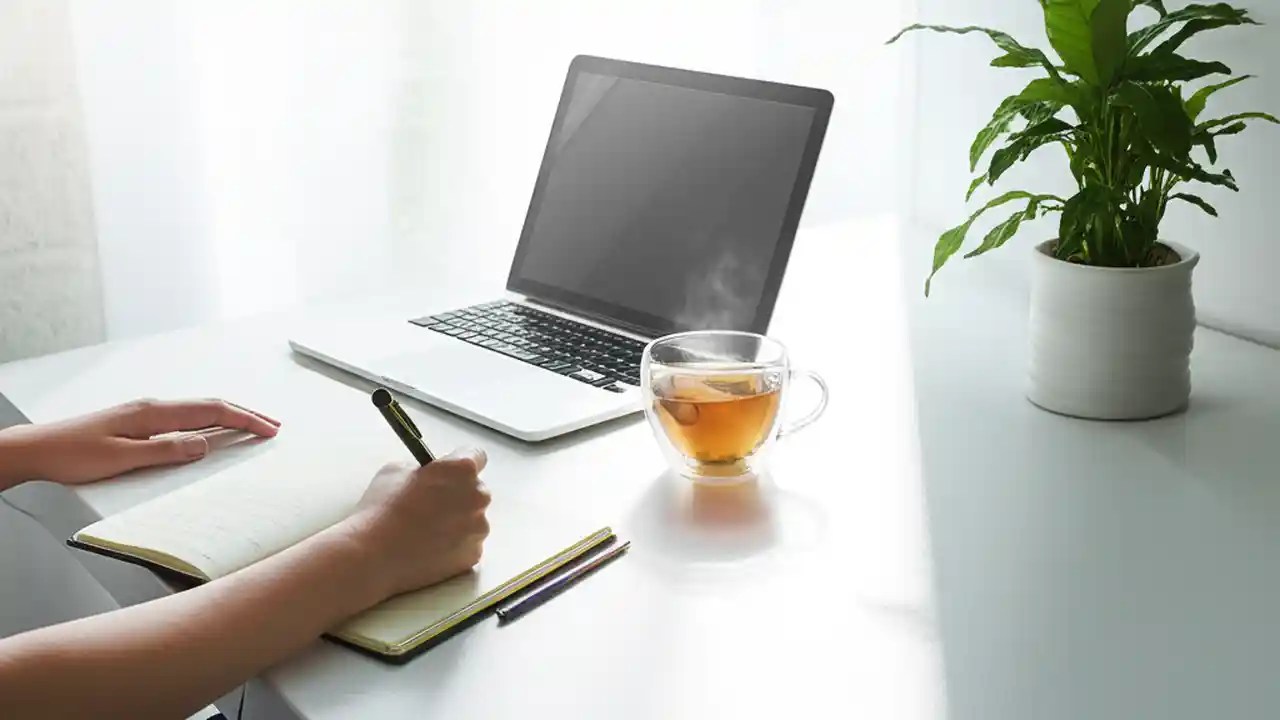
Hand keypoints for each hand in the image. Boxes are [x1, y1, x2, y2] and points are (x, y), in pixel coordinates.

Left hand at [2, 398, 279, 484]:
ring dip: (229, 417)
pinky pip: (185, 418)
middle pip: (210, 406)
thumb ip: (164, 451)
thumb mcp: (120, 458)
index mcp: (153, 413)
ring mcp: (145, 413)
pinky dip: (209, 422)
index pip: (211, 412)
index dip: (245, 420)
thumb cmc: (72, 455)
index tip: (269, 429)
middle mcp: (153, 408)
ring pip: (199, 410)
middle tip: (273, 426)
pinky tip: (211, 431)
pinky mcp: (138, 422)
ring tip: (252, 426)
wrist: (36, 449)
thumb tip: (203, 446)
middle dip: (246, 414)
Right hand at [345, 449, 490, 597]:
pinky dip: (454, 547)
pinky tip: (429, 548)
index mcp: (462, 470)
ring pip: (473, 521)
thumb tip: (428, 477)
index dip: (459, 463)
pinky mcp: (472, 556)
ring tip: (425, 532)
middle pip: (475, 491)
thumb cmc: (382, 510)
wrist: (373, 555)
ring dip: (457, 523)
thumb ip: (422, 469)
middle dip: (458, 495)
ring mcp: (478, 529)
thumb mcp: (396, 470)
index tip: (450, 471)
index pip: (476, 456)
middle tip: (431, 506)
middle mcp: (478, 497)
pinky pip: (468, 546)